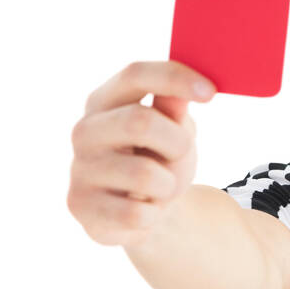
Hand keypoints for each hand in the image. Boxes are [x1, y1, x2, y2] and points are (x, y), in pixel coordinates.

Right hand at [67, 60, 215, 246]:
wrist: (143, 214)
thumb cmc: (159, 162)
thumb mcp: (174, 131)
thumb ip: (174, 109)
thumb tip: (179, 91)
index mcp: (106, 100)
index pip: (135, 74)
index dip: (174, 78)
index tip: (211, 92)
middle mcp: (85, 130)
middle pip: (140, 122)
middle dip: (176, 142)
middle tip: (181, 154)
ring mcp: (78, 168)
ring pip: (144, 174)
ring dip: (168, 185)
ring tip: (159, 187)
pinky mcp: (80, 205)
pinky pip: (136, 213)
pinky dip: (153, 214)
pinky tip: (144, 211)